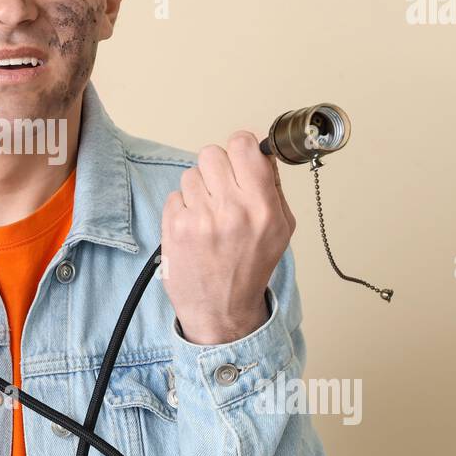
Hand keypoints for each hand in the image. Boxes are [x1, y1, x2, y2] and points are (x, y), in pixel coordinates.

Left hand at [160, 131, 295, 343]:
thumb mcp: (281, 229)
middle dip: (216, 169)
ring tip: (208, 216)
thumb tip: (260, 152)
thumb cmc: (251, 268)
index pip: (243, 145)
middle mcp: (232, 210)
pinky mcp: (176, 227)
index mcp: (262, 207)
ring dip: (198, 190)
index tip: (239, 159)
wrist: (221, 310)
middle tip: (221, 191)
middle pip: (212, 154)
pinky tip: (194, 228)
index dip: (240, 148)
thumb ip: (272, 187)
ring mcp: (201, 218)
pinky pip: (174, 196)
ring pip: (190, 174)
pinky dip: (182, 208)